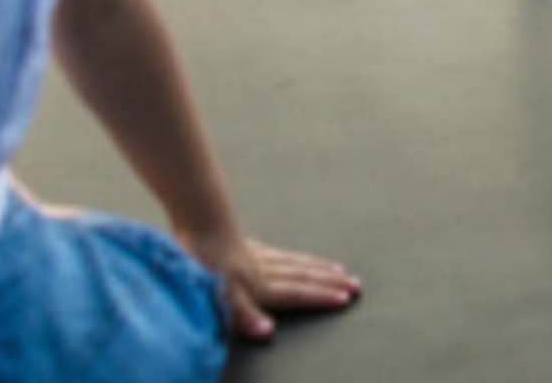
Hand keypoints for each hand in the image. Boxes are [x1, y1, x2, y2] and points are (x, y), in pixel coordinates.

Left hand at [176, 227, 359, 341]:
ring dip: (317, 267)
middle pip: (302, 276)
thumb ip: (244, 315)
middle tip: (354, 283)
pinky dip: (291, 257)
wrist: (197, 219)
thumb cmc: (201, 262)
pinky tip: (290, 257)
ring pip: (293, 262)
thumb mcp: (219, 295)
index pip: (296, 294)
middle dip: (329, 282)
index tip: (345, 299)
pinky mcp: (243, 244)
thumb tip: (268, 332)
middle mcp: (263, 269)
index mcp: (259, 285)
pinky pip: (276, 253)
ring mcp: (255, 255)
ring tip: (337, 268)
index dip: (320, 297)